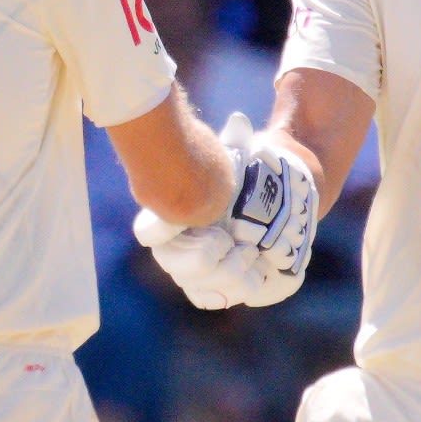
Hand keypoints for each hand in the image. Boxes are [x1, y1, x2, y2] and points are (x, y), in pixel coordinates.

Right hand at [133, 111, 318, 309]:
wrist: (270, 214)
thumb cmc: (246, 182)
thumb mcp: (241, 159)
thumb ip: (235, 143)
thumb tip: (239, 122)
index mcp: (170, 216)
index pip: (150, 231)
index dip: (164, 230)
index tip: (193, 223)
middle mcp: (172, 249)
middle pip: (176, 265)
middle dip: (207, 254)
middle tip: (231, 241)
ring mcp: (188, 273)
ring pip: (197, 284)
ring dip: (229, 271)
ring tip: (251, 252)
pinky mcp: (209, 291)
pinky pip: (212, 299)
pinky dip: (237, 286)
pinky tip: (256, 268)